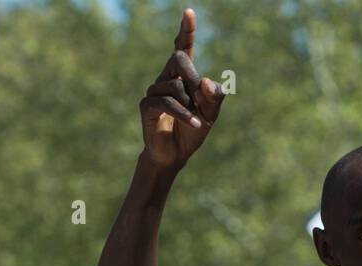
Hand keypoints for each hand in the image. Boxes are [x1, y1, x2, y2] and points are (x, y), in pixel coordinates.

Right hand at [139, 8, 224, 167]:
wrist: (175, 156)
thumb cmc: (192, 132)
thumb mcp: (211, 114)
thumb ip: (214, 97)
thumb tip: (206, 82)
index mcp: (183, 76)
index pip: (184, 47)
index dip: (186, 30)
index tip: (188, 12)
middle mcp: (167, 78)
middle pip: (179, 58)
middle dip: (192, 74)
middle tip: (201, 96)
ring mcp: (154, 91)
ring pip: (175, 85)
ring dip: (190, 104)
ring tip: (196, 120)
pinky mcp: (147, 106)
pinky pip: (166, 102)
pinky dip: (183, 113)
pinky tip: (195, 123)